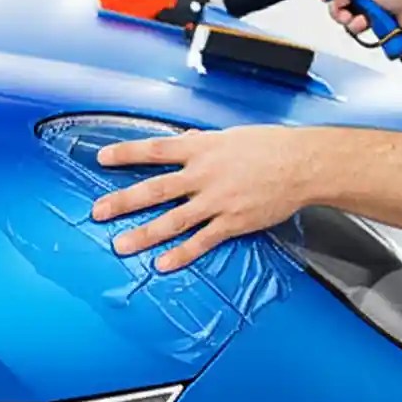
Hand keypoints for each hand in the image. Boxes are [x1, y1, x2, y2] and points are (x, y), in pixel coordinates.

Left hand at [90, 126, 316, 271]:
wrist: (304, 164)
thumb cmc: (270, 146)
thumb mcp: (231, 137)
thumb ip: (203, 143)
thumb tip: (184, 141)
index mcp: (201, 149)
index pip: (154, 149)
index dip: (125, 153)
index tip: (101, 158)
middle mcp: (204, 174)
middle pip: (154, 189)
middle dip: (123, 201)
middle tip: (98, 212)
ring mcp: (216, 201)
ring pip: (172, 220)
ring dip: (144, 234)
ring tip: (121, 245)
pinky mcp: (232, 222)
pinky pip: (202, 241)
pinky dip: (181, 254)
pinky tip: (163, 264)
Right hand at [324, 0, 401, 35]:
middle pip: (337, 2)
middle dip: (338, 9)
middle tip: (344, 10)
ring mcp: (366, 7)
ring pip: (344, 17)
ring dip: (349, 20)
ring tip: (361, 19)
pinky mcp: (370, 22)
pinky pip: (354, 28)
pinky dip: (357, 28)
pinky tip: (366, 24)